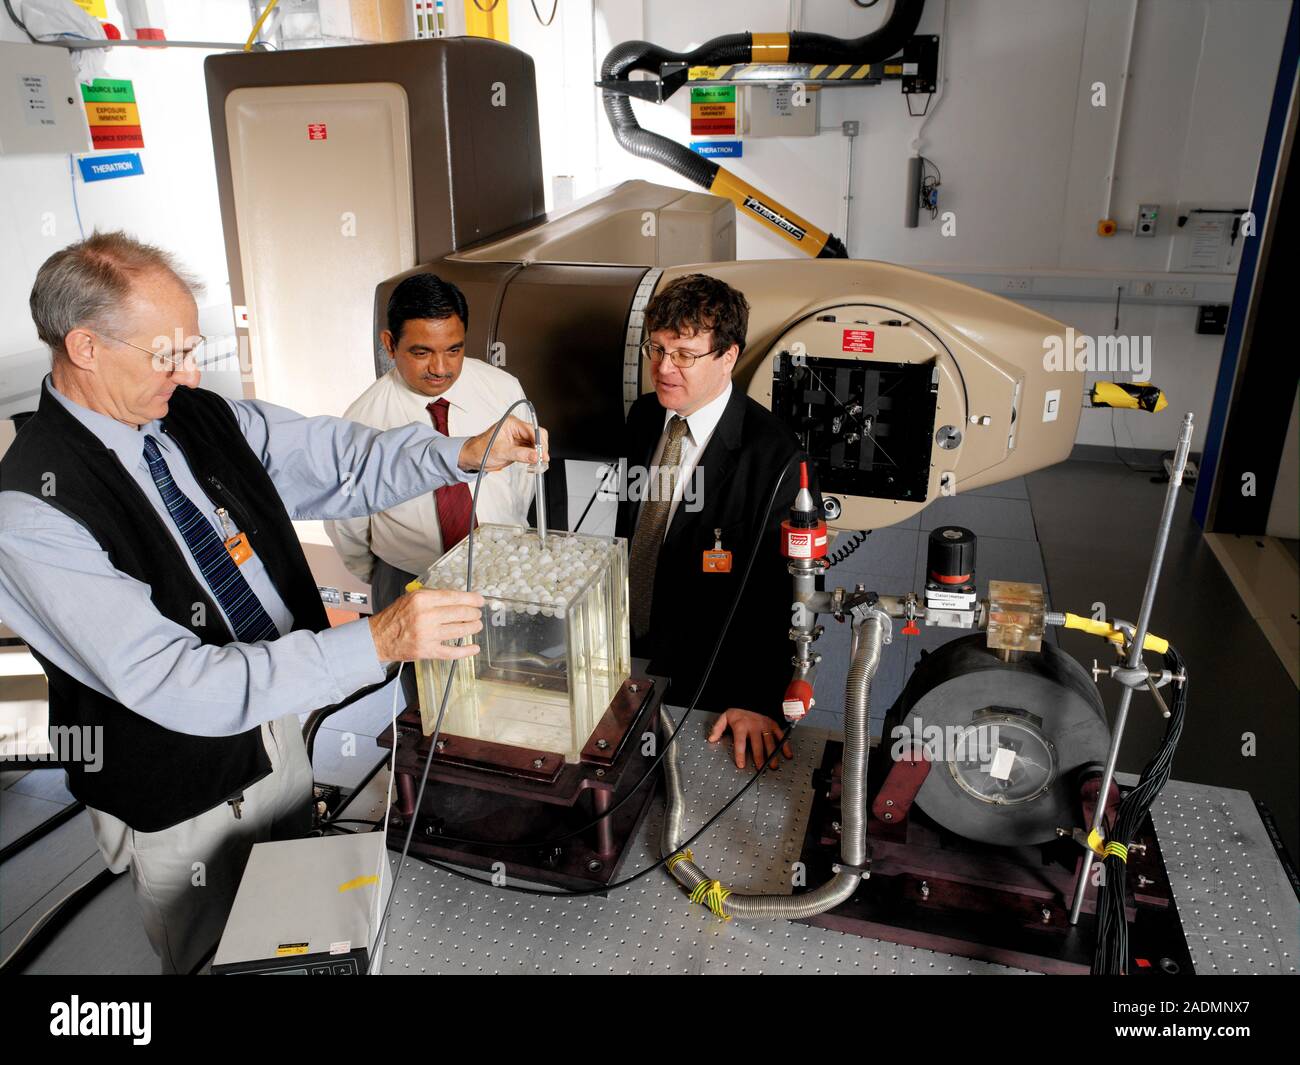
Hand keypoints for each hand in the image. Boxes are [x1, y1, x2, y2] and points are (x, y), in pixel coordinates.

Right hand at [367, 589, 484, 662]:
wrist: (379, 638)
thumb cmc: (395, 617)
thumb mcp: (411, 598)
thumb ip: (433, 597)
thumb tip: (458, 598)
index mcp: (422, 600)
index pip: (454, 597)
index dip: (471, 599)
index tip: (480, 601)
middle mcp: (426, 616)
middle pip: (460, 613)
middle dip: (473, 613)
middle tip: (477, 614)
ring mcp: (427, 635)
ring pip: (459, 630)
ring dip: (472, 628)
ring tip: (476, 625)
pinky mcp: (427, 651)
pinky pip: (452, 652)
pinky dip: (466, 650)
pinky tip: (474, 647)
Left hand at [458, 415, 548, 472]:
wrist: (474, 458)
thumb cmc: (481, 450)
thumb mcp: (502, 452)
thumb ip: (520, 454)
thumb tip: (536, 455)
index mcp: (512, 424)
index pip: (532, 430)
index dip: (540, 443)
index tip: (543, 455)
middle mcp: (517, 429)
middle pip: (538, 436)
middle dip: (541, 449)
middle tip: (542, 460)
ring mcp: (519, 438)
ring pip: (536, 444)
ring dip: (539, 454)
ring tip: (538, 464)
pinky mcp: (520, 446)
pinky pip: (532, 450)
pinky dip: (535, 457)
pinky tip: (534, 463)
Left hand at [708, 708, 793, 769]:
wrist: (750, 700)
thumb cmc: (738, 712)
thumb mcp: (725, 717)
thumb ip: (717, 728)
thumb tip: (712, 739)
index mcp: (741, 726)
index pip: (740, 742)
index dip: (740, 754)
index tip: (741, 765)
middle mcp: (754, 726)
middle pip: (757, 744)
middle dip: (760, 757)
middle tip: (761, 768)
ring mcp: (765, 725)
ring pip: (769, 741)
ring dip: (772, 754)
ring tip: (773, 765)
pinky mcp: (772, 724)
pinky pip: (780, 735)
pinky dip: (785, 745)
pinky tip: (787, 754)